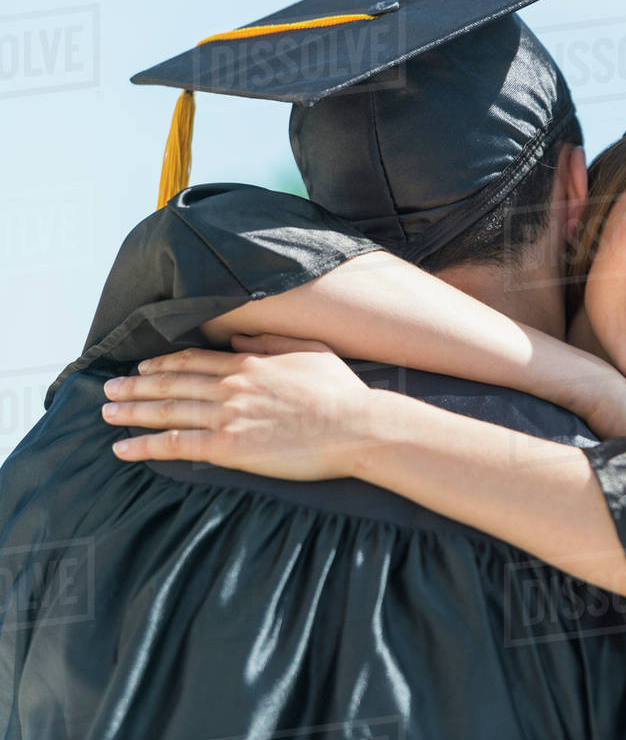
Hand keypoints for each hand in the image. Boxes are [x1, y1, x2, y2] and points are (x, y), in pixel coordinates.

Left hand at [102, 334, 371, 479]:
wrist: (356, 426)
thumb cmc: (341, 392)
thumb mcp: (311, 350)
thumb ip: (272, 342)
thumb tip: (241, 338)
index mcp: (250, 363)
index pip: (194, 361)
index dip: (163, 364)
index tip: (143, 368)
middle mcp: (232, 386)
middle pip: (172, 383)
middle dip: (136, 386)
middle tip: (109, 389)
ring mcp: (228, 416)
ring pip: (168, 410)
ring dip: (132, 411)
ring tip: (106, 414)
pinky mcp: (230, 447)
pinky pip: (177, 444)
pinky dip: (146, 445)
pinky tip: (123, 448)